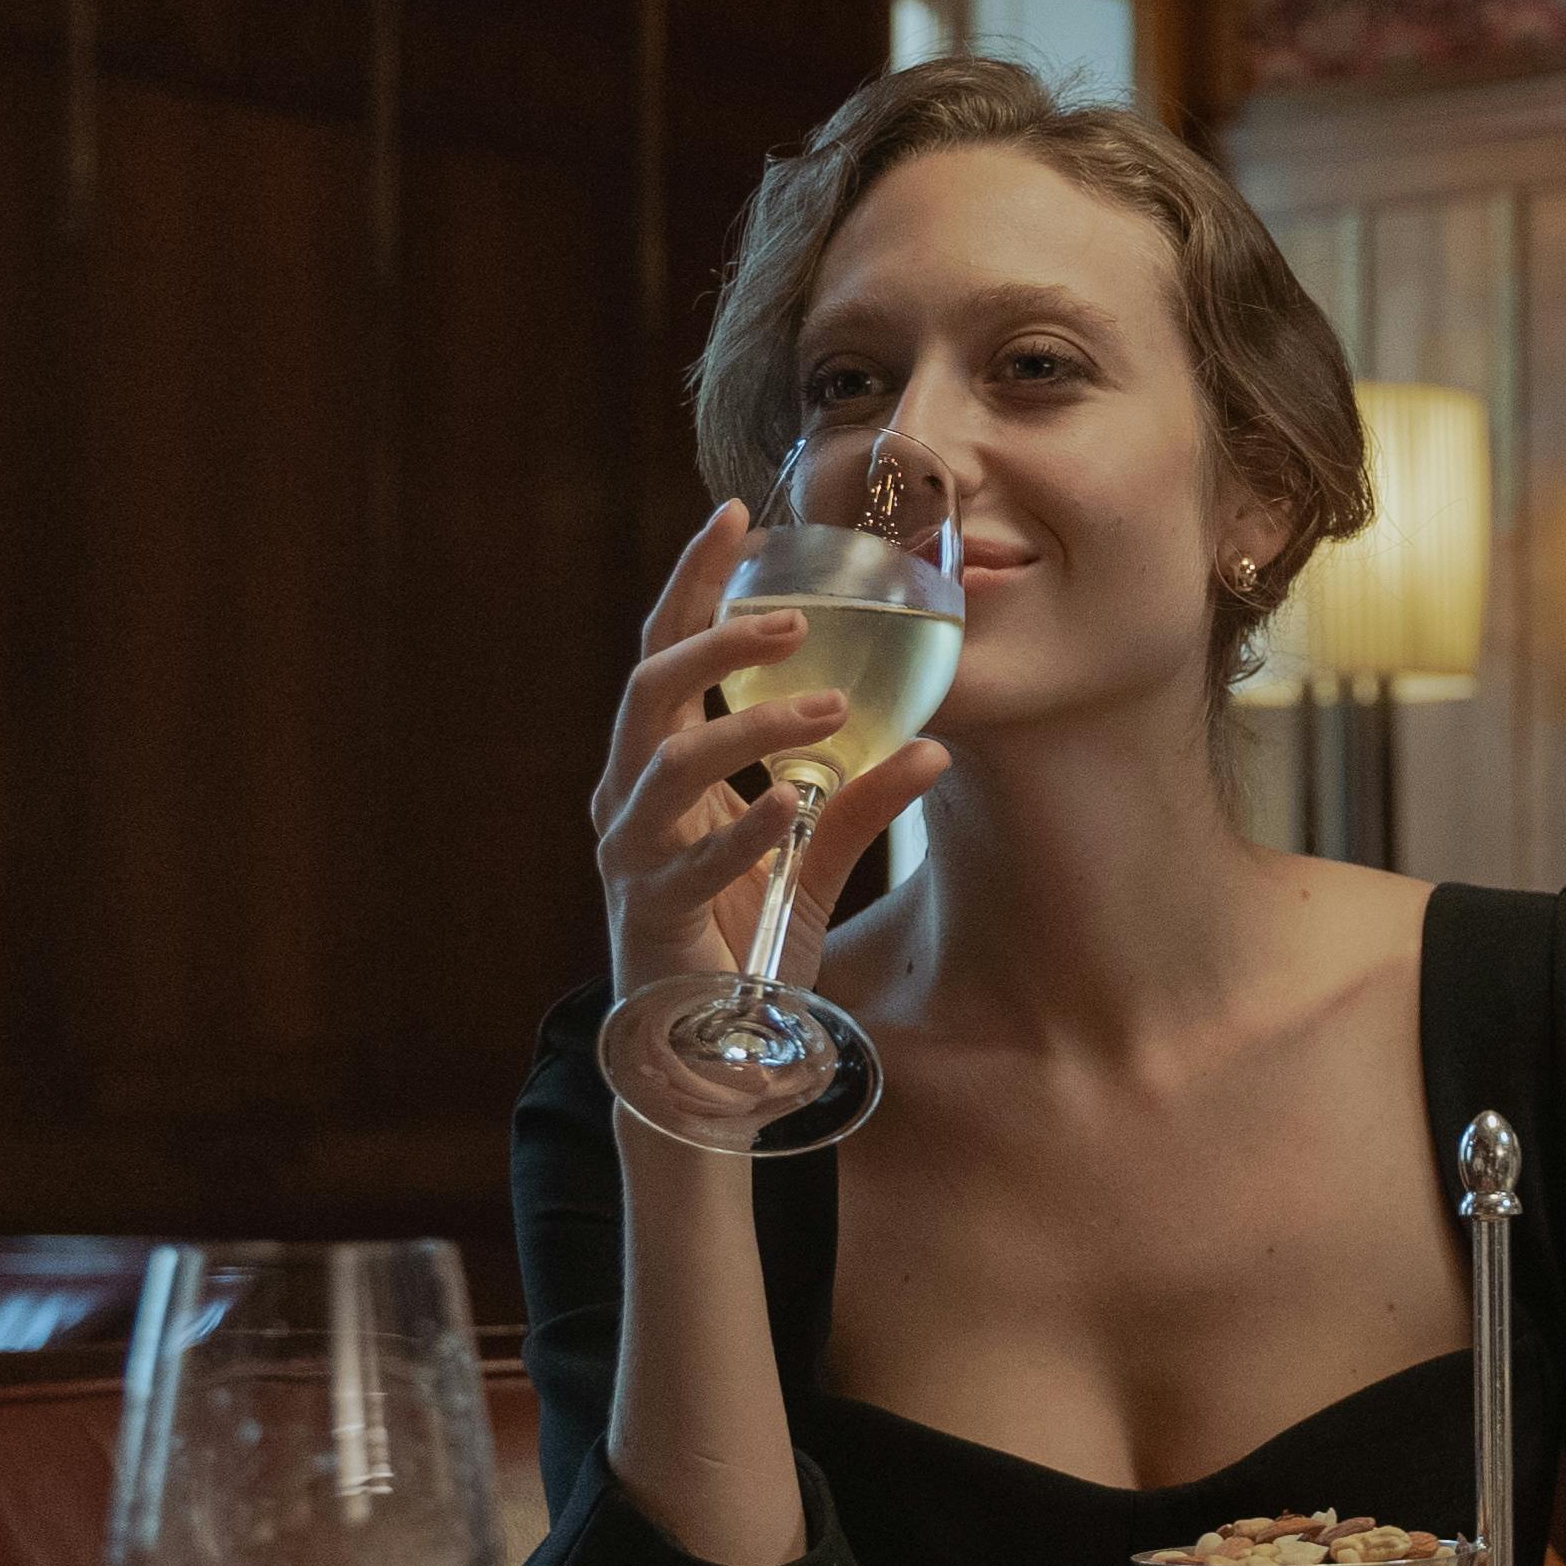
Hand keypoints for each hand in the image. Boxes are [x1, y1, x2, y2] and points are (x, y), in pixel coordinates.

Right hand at [596, 500, 944, 1002]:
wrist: (701, 1049)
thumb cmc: (741, 939)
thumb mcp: (813, 860)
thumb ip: (861, 800)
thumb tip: (933, 742)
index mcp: (660, 763)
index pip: (667, 652)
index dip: (695, 583)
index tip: (735, 516)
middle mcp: (632, 795)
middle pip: (651, 686)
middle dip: (713, 639)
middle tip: (791, 617)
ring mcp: (632, 853)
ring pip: (667, 761)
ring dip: (747, 727)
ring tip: (825, 709)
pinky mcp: (650, 913)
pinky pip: (694, 859)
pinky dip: (744, 826)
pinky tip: (789, 804)